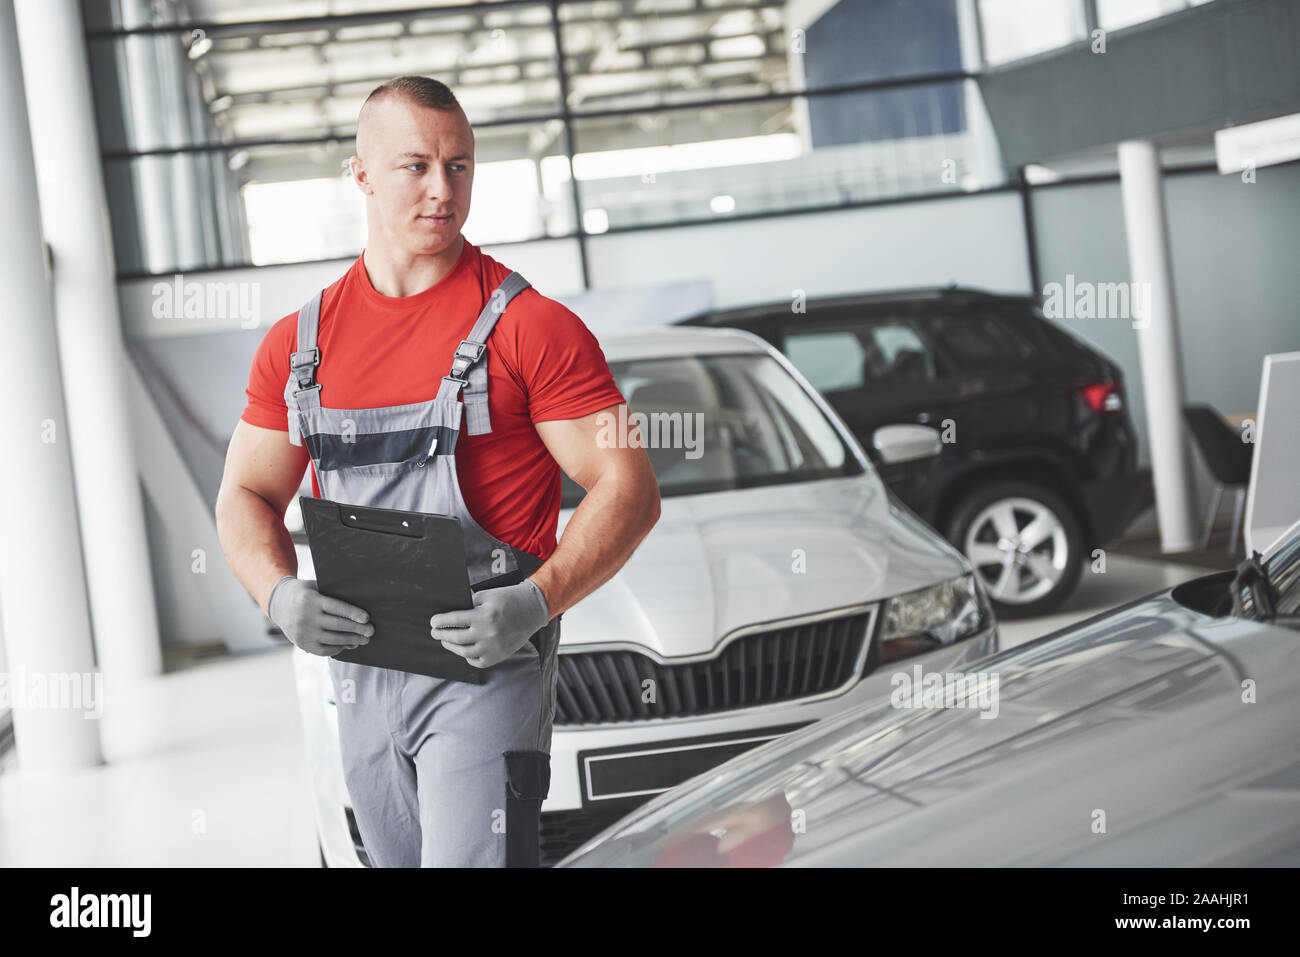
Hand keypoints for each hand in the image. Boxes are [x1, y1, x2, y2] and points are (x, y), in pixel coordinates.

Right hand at [268, 576, 373, 656]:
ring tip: (364, 639)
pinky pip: (324, 650)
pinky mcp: (302, 644)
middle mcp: (306, 617)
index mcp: (311, 600)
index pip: (336, 607)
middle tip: (371, 631)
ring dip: (351, 640)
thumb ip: (332, 594)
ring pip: (333, 639)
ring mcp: (303, 632)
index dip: (353, 613)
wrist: (278, 603)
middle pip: (337, 625)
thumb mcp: (315, 587)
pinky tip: (348, 644)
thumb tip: (358, 605)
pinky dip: (338, 648)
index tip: (367, 618)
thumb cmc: (305, 592)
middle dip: (357, 629)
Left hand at [430, 579, 550, 668]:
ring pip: (465, 652)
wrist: (532, 610)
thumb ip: (469, 603)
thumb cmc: (508, 599)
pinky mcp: (499, 656)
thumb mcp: (487, 596)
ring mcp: (494, 647)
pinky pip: (478, 661)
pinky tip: (463, 650)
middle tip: (435, 632)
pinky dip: (468, 657)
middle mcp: (488, 634)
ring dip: (452, 647)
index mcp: (484, 616)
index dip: (440, 622)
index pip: (455, 620)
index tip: (433, 622)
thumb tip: (451, 612)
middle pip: (456, 638)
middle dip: (442, 635)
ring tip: (446, 641)